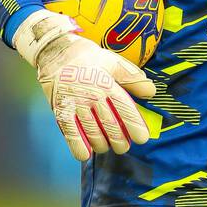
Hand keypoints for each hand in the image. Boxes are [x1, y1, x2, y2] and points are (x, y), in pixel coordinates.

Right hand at [13, 9, 155, 161]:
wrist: (56, 52)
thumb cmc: (89, 59)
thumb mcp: (113, 61)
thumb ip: (133, 77)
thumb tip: (151, 92)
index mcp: (106, 83)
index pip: (124, 108)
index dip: (135, 126)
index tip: (141, 138)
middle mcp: (91, 95)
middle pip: (110, 125)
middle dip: (120, 141)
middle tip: (124, 146)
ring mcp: (75, 104)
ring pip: (93, 133)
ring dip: (103, 145)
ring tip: (107, 146)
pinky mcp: (61, 111)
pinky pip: (70, 134)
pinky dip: (79, 147)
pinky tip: (86, 153)